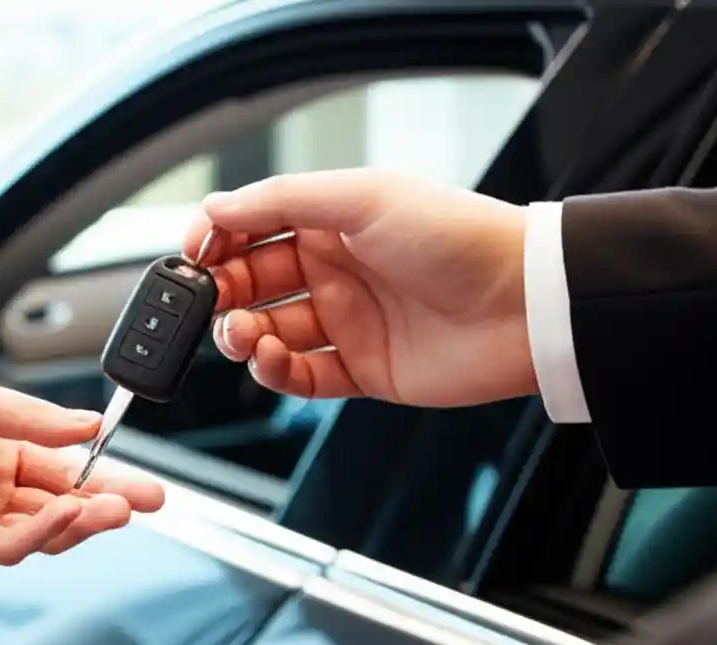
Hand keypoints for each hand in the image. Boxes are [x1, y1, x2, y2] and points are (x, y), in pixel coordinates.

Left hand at [0, 351, 163, 564]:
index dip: (105, 478)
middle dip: (104, 507)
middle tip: (144, 503)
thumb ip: (30, 418)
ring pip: (34, 533)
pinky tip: (60, 516)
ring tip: (111, 509)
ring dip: (77, 524)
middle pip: (58, 507)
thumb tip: (87, 425)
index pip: (64, 471)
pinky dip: (34, 536)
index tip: (145, 483)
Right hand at [183, 169, 534, 406]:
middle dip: (221, 293)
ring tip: (246, 334)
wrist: (526, 304)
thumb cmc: (458, 237)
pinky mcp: (361, 369)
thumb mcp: (364, 196)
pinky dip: (277, 373)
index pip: (251, 228)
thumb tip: (216, 207)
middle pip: (251, 283)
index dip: (215, 240)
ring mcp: (347, 321)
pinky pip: (301, 377)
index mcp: (331, 221)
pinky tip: (272, 359)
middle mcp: (334, 270)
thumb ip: (282, 201)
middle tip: (212, 301)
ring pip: (268, 332)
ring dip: (243, 335)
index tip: (191, 254)